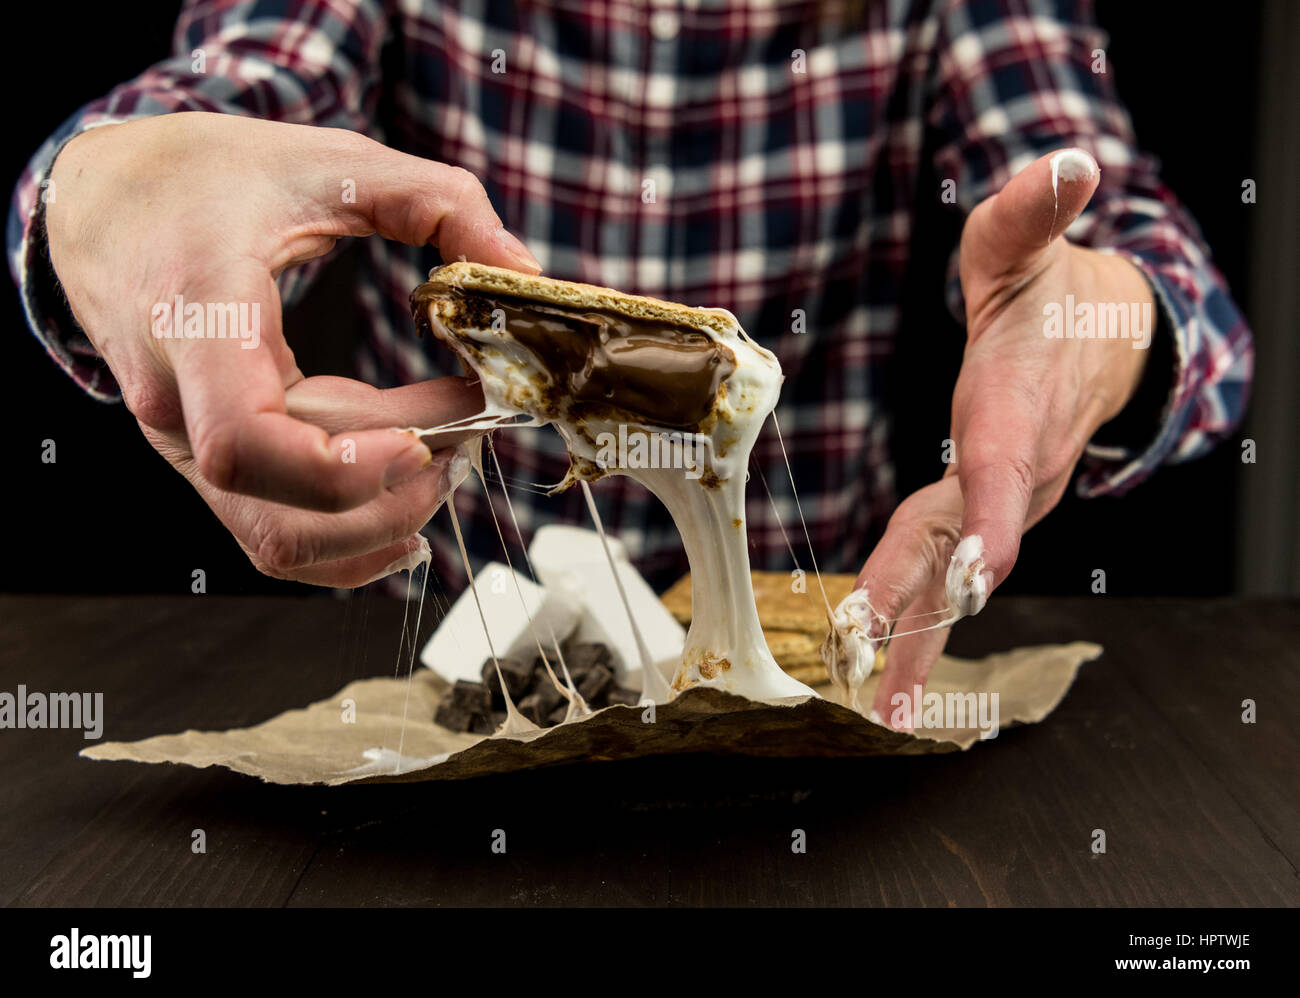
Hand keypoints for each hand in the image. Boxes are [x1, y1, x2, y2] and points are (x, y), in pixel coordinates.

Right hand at [45, 112, 540, 585]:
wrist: (110, 202)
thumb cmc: (208, 179)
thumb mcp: (330, 159)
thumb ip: (439, 201)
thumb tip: (521, 269)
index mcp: (198, 318)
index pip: (245, 443)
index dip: (343, 470)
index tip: (424, 440)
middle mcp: (177, 402)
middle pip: (288, 506)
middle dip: (403, 483)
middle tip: (475, 423)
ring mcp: (185, 445)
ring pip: (282, 538)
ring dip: (384, 516)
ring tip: (451, 452)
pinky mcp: (206, 461)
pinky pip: (271, 535)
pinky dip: (347, 542)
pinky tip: (409, 513)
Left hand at [832, 148, 1153, 727]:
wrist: (1098, 346)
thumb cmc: (1048, 298)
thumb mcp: (1025, 244)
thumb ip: (1031, 210)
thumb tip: (1072, 156)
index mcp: (1016, 410)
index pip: (1005, 465)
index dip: (994, 515)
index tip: (979, 571)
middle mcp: (1012, 470)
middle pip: (965, 541)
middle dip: (927, 605)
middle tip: (884, 668)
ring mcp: (998, 501)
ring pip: (951, 571)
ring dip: (916, 636)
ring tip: (879, 701)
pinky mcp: (980, 511)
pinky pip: (941, 570)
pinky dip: (914, 620)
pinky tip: (882, 668)